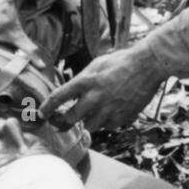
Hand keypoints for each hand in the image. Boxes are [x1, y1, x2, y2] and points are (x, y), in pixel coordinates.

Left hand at [40, 47, 167, 131]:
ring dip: (87, 122)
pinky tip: (112, 110)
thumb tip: (71, 93)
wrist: (148, 66)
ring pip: (89, 127)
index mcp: (86, 81)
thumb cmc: (121, 62)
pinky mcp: (121, 118)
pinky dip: (106, 122)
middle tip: (64, 120)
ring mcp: (108, 110)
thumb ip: (82, 80)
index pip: (59, 97)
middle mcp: (95, 97)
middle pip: (70, 119)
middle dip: (65, 121)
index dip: (46, 108)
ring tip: (93, 112)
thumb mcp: (96, 65)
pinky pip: (107, 126)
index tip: (41, 114)